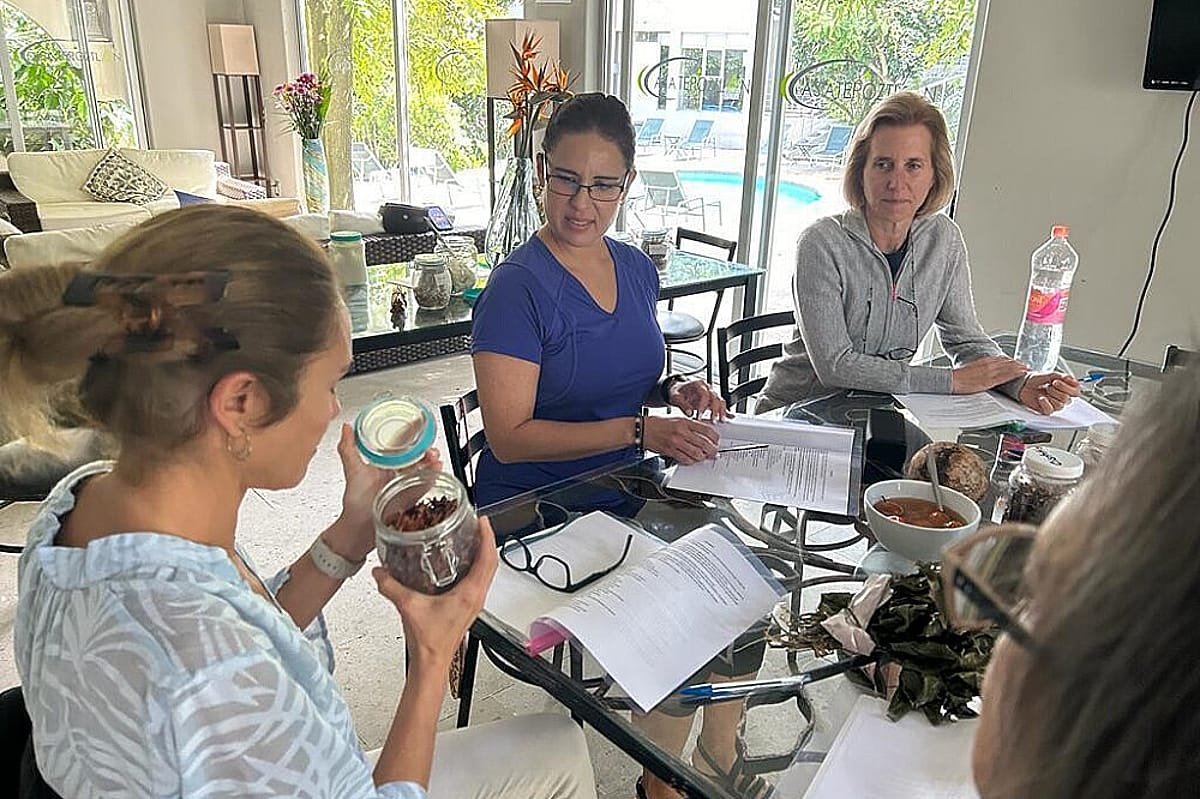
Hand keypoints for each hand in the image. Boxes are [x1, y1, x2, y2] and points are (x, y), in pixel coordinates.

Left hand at [328, 423, 442, 561]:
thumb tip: (346, 427)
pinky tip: (436, 471)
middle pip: (418, 458)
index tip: (419, 433)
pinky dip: (433, 477)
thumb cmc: (356, 499)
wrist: (360, 525)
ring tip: (435, 457)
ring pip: (424, 470)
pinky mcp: (412, 497)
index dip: (413, 440)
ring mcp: (406, 485)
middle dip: (427, 450)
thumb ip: (348, 448)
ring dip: (433, 462)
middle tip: (430, 448)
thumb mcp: (352, 469)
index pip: (403, 448)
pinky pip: (426, 485)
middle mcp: (397, 473)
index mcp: (386, 464)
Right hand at [372, 518, 497, 670]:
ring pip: (487, 571)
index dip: (487, 537)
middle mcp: (476, 597)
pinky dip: (475, 565)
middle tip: (478, 524)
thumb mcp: (408, 607)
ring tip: (473, 537)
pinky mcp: (468, 606)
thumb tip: (380, 572)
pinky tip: (461, 561)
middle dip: (487, 540)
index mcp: (470, 594)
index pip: (488, 559)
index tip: (482, 521)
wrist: (432, 662)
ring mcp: (474, 602)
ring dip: (483, 552)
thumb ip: (391, 586)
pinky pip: (478, 579)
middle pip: (492, 562)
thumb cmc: (429, 642)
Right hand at [643, 415, 718, 463]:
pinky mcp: (670, 451)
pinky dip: (691, 461)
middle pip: (703, 443)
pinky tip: (693, 460)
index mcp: (684, 422)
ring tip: (704, 457)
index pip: (706, 430)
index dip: (714, 437)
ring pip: (696, 453)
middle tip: (714, 453)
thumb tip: (705, 430)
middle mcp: (681, 432)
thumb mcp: (677, 418)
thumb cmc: (658, 423)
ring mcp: (676, 442)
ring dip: (702, 457)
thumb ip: (691, 424)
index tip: (716, 441)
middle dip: (712, 450)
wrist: (642, 429)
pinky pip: (685, 459)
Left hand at [668, 378, 730, 420]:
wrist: (678, 390)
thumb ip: (682, 404)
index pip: (704, 394)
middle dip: (715, 410)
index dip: (703, 405)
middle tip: (713, 420)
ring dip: (722, 411)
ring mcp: (711, 394)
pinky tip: (730, 416)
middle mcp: (707, 388)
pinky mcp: (712, 400)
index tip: (699, 415)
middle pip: (716, 397)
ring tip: (721, 420)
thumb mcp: (676, 397)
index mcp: (698, 384)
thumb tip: (689, 413)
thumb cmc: (677, 392)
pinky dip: (726, 410)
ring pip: (721, 401)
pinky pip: (721, 405)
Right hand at [951, 356, 1027, 394]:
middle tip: (1024, 365)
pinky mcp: (990, 380)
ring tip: (1026, 368)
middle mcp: (988, 364)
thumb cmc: (957, 377)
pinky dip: (1015, 374)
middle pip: (1006, 362)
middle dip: (1016, 364)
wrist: (952, 380)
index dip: (1009, 361)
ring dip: (1018, 367)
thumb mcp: (969, 370)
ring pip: (1008, 368)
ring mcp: (990, 372)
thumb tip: (980, 373)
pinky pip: (1005, 376)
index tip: (1016, 362)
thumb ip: (977, 370)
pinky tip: (1021, 373)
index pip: (999, 359)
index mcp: (982, 361)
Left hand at [1018, 372, 1079, 414]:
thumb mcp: (1051, 374)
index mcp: (1067, 389)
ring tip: (1044, 391)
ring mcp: (1055, 405)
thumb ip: (1063, 376)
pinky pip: (1050, 410)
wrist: (1024, 384)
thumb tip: (1073, 380)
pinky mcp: (1046, 410)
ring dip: (1050, 396)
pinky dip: (1045, 403)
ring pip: (1060, 405)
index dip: (1068, 387)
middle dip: (1056, 390)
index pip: (1076, 392)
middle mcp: (1063, 398)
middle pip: (1067, 399)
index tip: (1057, 381)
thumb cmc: (1038, 379)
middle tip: (1049, 385)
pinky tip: (1041, 398)